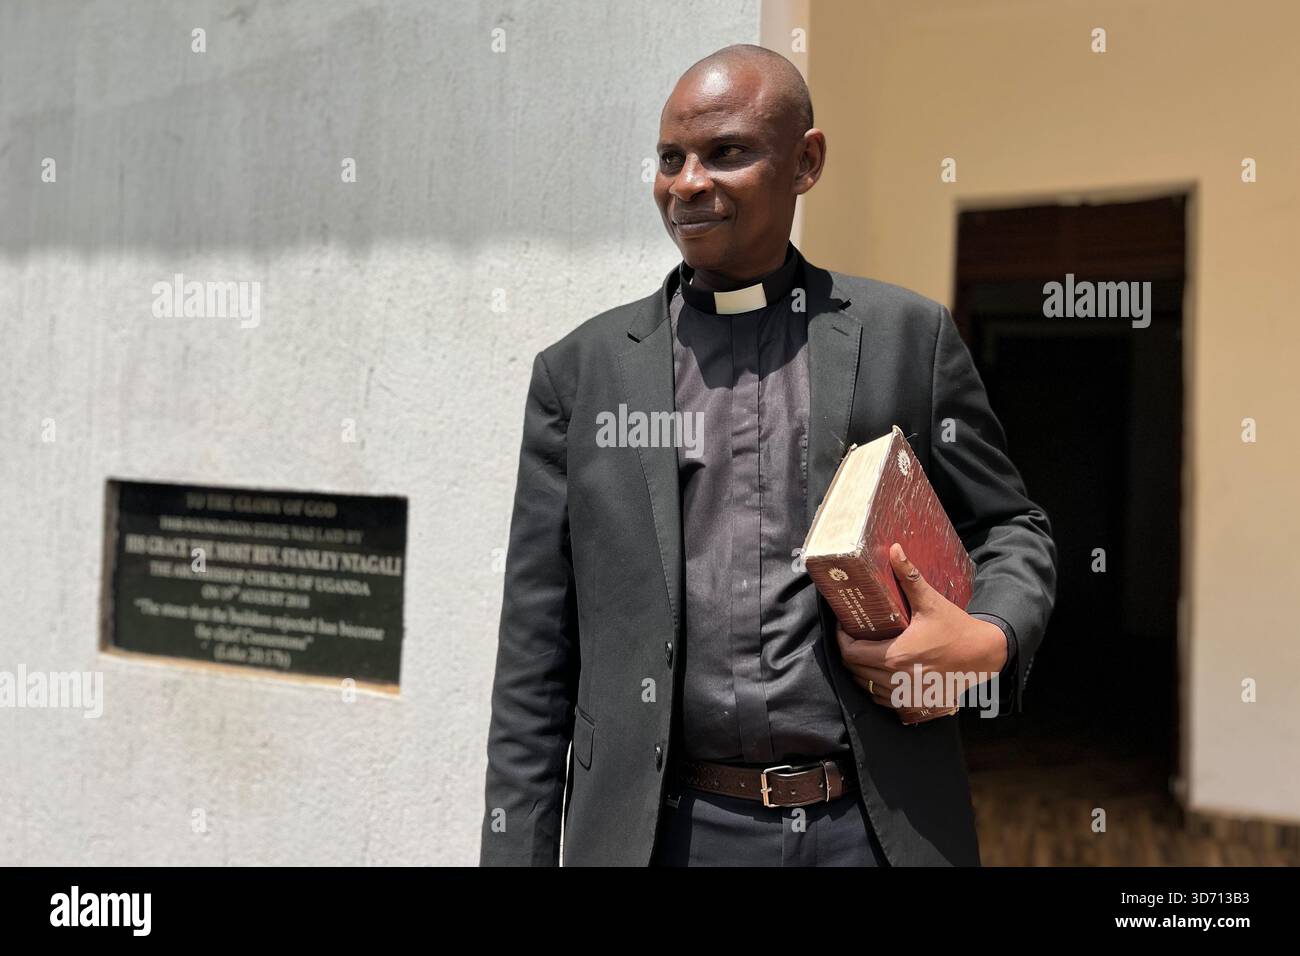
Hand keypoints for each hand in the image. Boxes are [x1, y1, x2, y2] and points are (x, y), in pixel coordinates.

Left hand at [834, 542, 1005, 723]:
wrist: (985, 654)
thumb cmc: (956, 627)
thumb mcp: (930, 601)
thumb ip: (908, 576)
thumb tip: (894, 549)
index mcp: (895, 656)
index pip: (850, 652)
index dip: (841, 639)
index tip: (843, 627)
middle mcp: (898, 680)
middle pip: (855, 671)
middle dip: (849, 654)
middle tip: (853, 637)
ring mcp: (907, 696)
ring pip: (868, 689)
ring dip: (862, 673)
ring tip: (865, 653)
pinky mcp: (916, 704)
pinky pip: (885, 702)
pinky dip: (878, 690)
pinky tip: (882, 674)